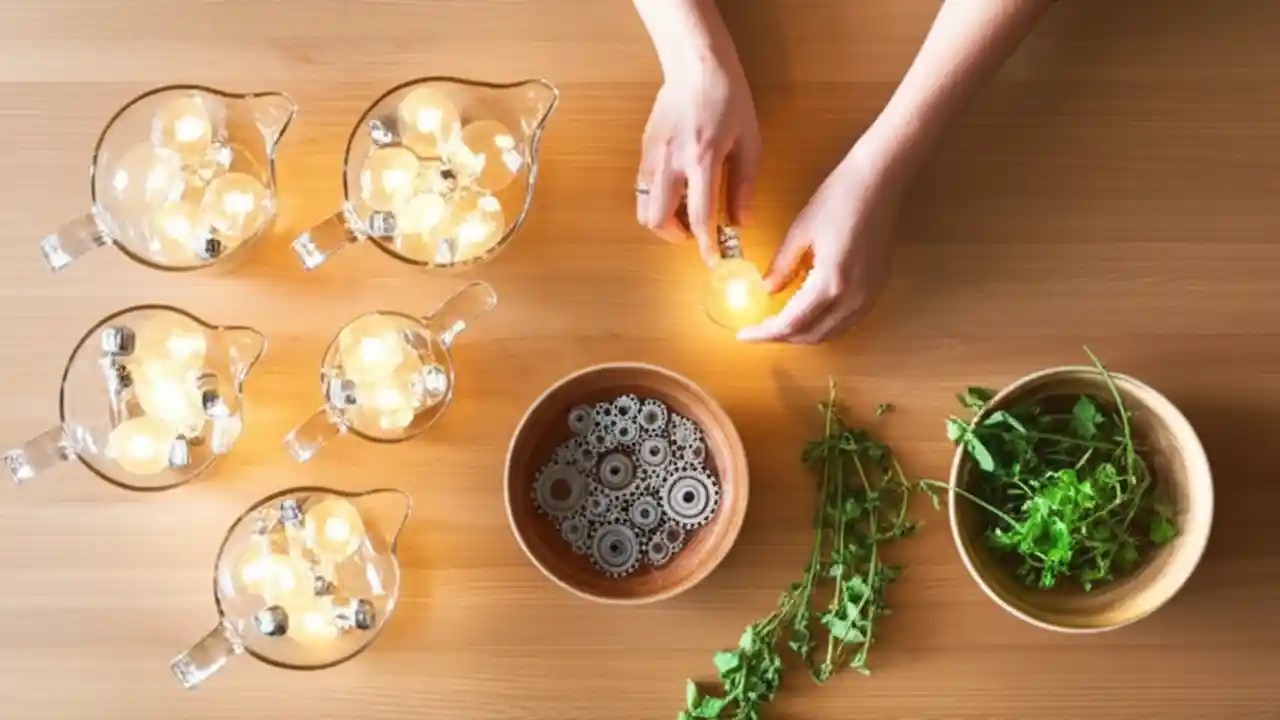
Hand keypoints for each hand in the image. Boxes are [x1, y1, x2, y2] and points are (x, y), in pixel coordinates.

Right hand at [636, 58, 760, 264]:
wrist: (696, 65)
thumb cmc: (728, 99)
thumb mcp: (750, 143)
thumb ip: (744, 186)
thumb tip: (740, 221)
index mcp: (701, 161)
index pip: (699, 218)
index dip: (705, 245)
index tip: (713, 259)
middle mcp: (670, 163)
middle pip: (656, 220)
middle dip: (675, 237)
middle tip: (694, 235)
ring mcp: (652, 156)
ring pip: (644, 207)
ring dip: (663, 220)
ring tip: (686, 213)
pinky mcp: (644, 149)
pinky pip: (643, 188)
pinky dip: (657, 200)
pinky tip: (677, 191)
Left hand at [737, 153, 904, 343]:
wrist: (879, 181)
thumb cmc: (839, 198)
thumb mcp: (800, 232)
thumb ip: (782, 266)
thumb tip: (766, 290)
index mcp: (830, 283)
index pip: (791, 324)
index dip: (764, 333)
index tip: (743, 335)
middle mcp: (853, 297)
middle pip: (811, 335)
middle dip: (781, 337)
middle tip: (758, 330)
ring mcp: (869, 296)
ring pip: (831, 333)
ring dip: (803, 334)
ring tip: (778, 324)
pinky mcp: (877, 289)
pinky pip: (847, 321)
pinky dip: (823, 324)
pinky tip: (808, 313)